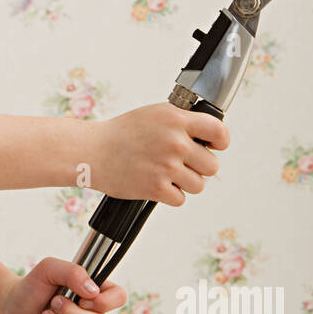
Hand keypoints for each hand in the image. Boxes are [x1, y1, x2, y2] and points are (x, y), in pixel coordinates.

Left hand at [0, 257, 126, 313]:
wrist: (8, 309)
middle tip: (52, 303)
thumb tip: (93, 291)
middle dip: (71, 313)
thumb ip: (72, 272)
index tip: (84, 298)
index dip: (105, 301)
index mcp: (92, 292)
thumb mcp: (49, 268)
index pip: (118, 297)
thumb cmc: (31, 287)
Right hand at [86, 102, 229, 205]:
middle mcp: (174, 142)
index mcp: (176, 119)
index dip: (220, 142)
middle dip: (199, 167)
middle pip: (212, 165)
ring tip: (167, 174)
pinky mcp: (156, 188)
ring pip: (199, 185)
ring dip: (185, 183)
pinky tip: (157, 183)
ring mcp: (166, 166)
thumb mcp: (155, 114)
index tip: (214, 146)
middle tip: (181, 163)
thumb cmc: (121, 133)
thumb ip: (182, 122)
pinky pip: (180, 199)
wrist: (92, 151)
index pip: (219, 131)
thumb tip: (208, 136)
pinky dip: (170, 195)